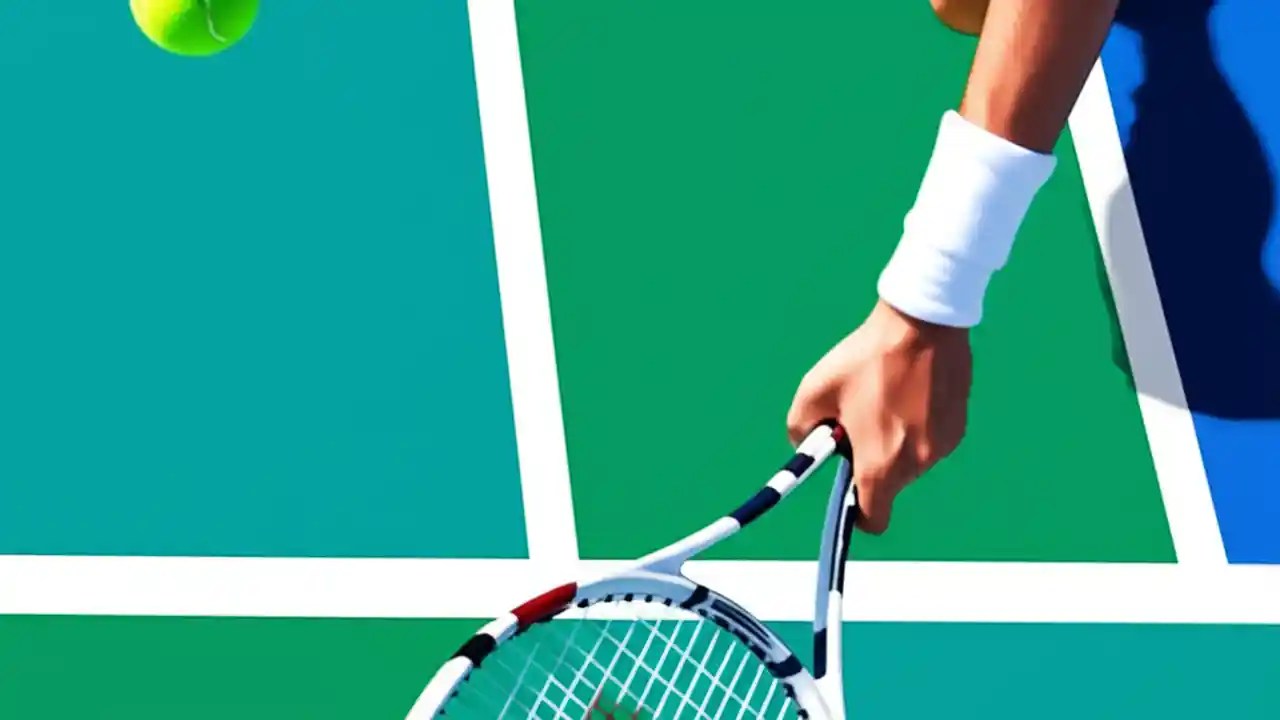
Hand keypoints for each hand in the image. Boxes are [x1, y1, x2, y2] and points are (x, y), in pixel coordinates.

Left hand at [787, 301, 971, 533]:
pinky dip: (917, 426)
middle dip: (872, 462)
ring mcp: (942, 446)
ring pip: (910, 460)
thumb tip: (808, 445)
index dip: (857, 509)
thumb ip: (800, 430)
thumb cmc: (866, 358)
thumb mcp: (813, 391)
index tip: (848, 484)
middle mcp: (917, 464)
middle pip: (889, 483)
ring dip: (895, 441)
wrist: (921, 324)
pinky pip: (930, 439)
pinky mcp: (958, 426)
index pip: (873, 519)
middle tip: (858, 421)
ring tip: (884, 398)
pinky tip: (908, 391)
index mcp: (880, 465)